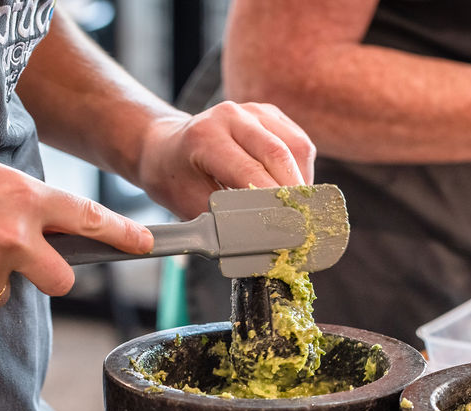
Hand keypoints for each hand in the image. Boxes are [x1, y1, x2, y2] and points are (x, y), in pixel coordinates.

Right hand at [0, 143, 152, 309]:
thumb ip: (18, 201)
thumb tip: (40, 225)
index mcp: (23, 197)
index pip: (89, 218)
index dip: (123, 235)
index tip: (146, 245)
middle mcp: (15, 236)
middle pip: (63, 280)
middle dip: (49, 276)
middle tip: (16, 259)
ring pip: (5, 290)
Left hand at [135, 101, 316, 219]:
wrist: (166, 148)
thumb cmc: (176, 179)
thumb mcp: (191, 205)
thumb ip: (225, 220)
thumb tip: (261, 240)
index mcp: (206, 136)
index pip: (252, 171)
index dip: (274, 202)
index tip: (290, 228)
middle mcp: (231, 116)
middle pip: (280, 154)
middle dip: (295, 194)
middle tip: (303, 224)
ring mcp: (253, 111)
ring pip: (297, 147)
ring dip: (302, 181)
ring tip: (295, 207)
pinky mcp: (269, 114)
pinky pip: (298, 142)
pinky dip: (301, 169)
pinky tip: (291, 187)